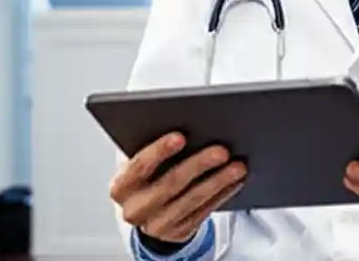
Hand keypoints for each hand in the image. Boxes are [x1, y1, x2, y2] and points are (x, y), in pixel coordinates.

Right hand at [109, 132, 247, 243]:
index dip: (159, 151)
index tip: (180, 136)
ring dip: (218, 182)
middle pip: (169, 184)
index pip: (138, 166)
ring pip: (191, 201)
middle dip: (198, 165)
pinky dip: (222, 195)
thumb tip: (189, 125)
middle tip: (222, 150)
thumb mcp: (143, 162)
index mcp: (121, 186)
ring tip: (237, 166)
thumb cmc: (149, 175)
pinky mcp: (178, 233)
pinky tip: (234, 181)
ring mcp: (156, 225)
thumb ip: (155, 148)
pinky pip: (204, 213)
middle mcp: (135, 209)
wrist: (148, 211)